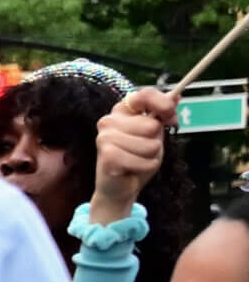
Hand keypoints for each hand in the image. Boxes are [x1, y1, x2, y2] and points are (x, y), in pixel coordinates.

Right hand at [89, 87, 173, 219]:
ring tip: (137, 160)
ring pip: (150, 144)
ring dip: (151, 157)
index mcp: (121, 111)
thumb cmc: (137, 158)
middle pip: (152, 125)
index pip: (144, 95)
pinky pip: (142, 159)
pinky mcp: (107, 155)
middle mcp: (109, 120)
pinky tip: (133, 169)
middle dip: (155, 141)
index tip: (169, 116)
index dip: (162, 104)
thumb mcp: (154, 135)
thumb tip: (177, 96)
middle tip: (143, 150)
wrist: (120, 187)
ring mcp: (105, 137)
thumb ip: (163, 115)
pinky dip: (145, 167)